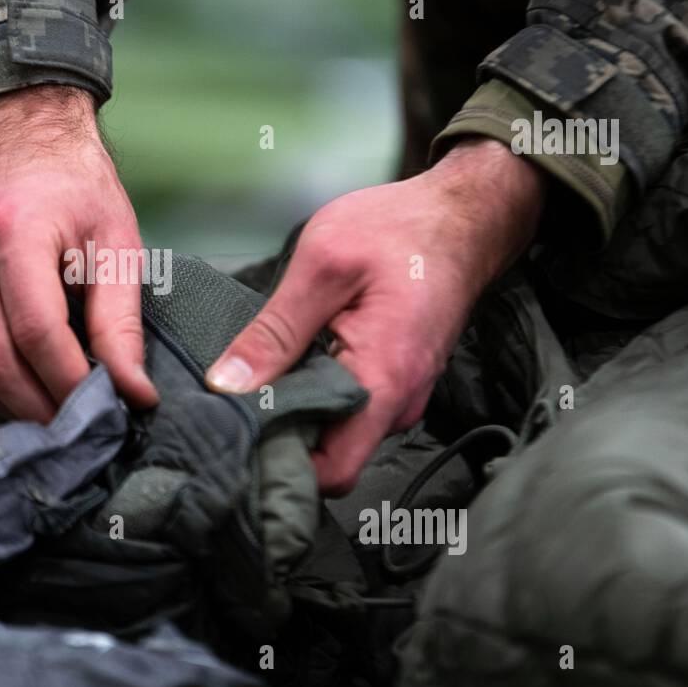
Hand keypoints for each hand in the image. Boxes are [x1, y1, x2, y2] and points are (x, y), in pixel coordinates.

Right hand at [0, 85, 158, 421]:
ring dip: (17, 404)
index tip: (113, 408)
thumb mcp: (115, 240)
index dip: (73, 383)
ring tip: (64, 414)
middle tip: (86, 428)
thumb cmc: (76, 179)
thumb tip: (132, 391)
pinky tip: (34, 386)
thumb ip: (120, 321)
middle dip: (43, 409)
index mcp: (13, 233)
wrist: (17, 128)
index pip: (36, 334)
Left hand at [206, 138, 546, 494]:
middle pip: (328, 456)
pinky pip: (346, 406)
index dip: (279, 463)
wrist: (461, 214)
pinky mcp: (393, 382)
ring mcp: (399, 396)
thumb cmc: (400, 230)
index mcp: (383, 380)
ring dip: (294, 410)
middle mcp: (399, 402)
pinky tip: (288, 362)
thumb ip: (274, 332)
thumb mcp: (322, 267)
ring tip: (257, 376)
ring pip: (334, 431)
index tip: (234, 439)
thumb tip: (226, 384)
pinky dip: (312, 392)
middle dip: (277, 436)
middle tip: (230, 404)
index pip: (331, 472)